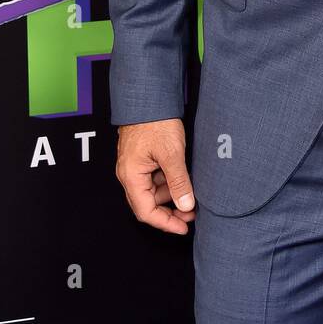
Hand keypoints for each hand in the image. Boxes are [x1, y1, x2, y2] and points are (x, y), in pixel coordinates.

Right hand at [115, 118, 196, 234]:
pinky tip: (184, 178)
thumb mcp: (172, 154)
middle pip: (148, 203)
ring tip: (192, 192)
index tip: (184, 227)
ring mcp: (135, 165)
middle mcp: (129, 174)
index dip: (165, 223)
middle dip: (171, 209)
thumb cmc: (156, 121)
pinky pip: (155, 177)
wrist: (148, 96)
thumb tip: (186, 206)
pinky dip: (169, 181)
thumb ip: (179, 182)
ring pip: (153, 190)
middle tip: (193, 211)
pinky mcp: (143, 158)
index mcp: (131, 176)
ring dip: (172, 194)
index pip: (146, 211)